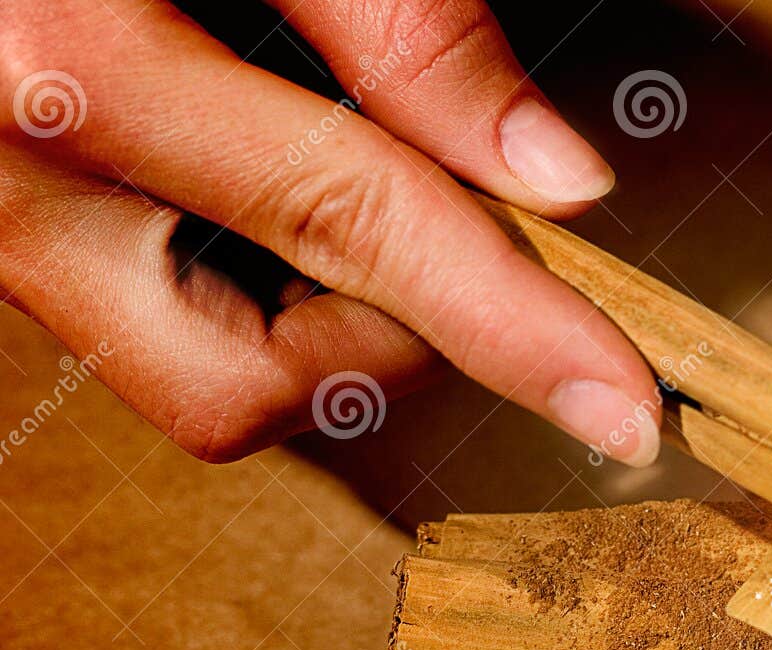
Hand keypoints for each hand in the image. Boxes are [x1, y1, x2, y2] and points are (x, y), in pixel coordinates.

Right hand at [0, 0, 659, 464]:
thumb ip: (398, 21)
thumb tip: (551, 177)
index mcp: (69, 65)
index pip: (355, 226)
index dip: (512, 322)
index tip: (622, 401)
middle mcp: (4, 186)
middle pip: (247, 383)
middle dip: (384, 336)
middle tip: (430, 221)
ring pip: (196, 383)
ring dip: (316, 326)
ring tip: (329, 185)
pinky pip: (150, 329)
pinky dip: (249, 294)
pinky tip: (261, 192)